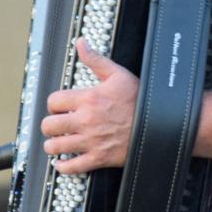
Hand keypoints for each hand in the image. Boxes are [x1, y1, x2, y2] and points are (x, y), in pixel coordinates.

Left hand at [41, 38, 138, 173]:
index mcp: (88, 99)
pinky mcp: (99, 158)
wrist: (162, 124)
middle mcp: (86, 121)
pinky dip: (64, 166)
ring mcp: (91, 141)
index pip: (54, 101)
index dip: (54, 104)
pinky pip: (72, 167)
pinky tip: (64, 161)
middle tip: (56, 126)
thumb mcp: (119, 75)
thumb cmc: (141, 101)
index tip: (59, 108)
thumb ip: (96, 60)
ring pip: (55, 147)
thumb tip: (81, 44)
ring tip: (58, 143)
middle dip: (50, 125)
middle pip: (49, 125)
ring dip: (53, 145)